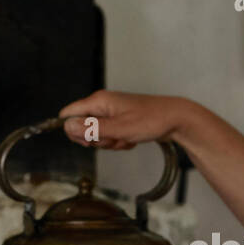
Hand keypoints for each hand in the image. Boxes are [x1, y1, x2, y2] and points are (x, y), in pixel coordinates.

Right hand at [58, 89, 192, 150]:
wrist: (175, 120)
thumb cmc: (152, 120)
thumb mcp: (120, 128)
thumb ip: (92, 129)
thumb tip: (68, 126)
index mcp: (99, 101)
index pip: (69, 114)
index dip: (74, 130)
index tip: (88, 140)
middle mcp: (103, 106)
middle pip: (82, 128)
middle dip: (96, 140)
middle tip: (113, 138)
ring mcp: (112, 114)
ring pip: (98, 136)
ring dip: (110, 143)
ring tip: (126, 138)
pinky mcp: (120, 122)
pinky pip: (111, 137)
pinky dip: (120, 142)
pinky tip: (131, 140)